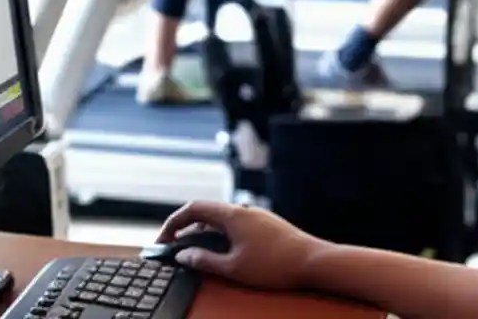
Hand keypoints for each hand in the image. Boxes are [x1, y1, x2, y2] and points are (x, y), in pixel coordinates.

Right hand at [156, 201, 328, 290]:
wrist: (314, 261)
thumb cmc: (275, 265)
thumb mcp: (233, 268)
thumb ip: (204, 261)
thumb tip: (183, 256)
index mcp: (232, 215)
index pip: (192, 208)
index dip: (172, 223)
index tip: (162, 240)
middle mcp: (244, 210)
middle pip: (206, 212)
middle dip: (185, 229)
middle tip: (174, 248)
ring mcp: (256, 216)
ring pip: (221, 219)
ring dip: (203, 233)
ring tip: (195, 254)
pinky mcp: (266, 225)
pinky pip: (235, 225)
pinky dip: (220, 235)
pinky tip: (223, 252)